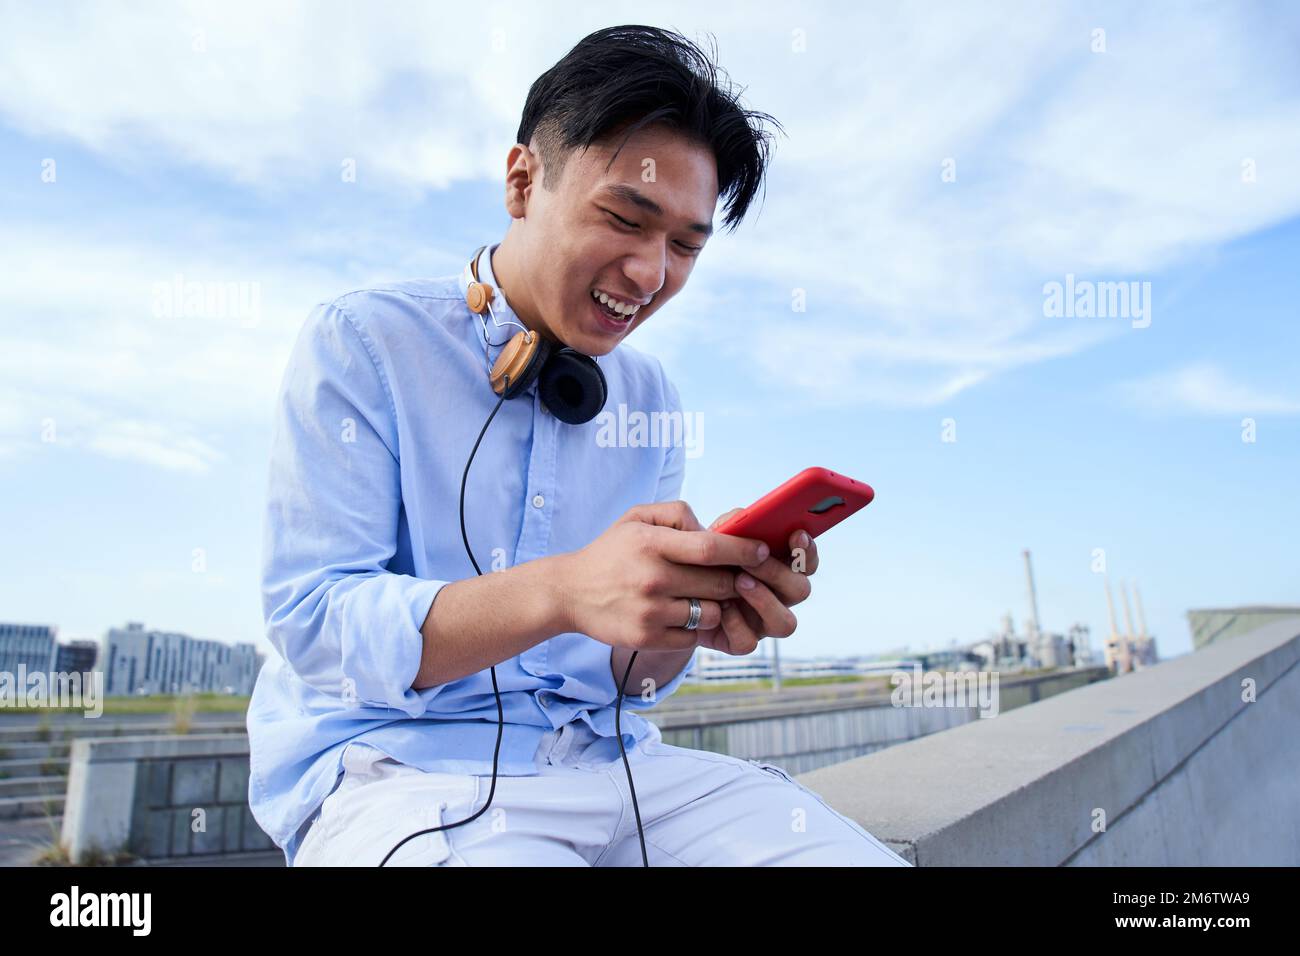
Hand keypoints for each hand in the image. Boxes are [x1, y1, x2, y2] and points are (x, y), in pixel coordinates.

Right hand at [557, 501, 768, 652]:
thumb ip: (678, 514)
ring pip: (710, 612)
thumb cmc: (612, 552)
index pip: (712, 547)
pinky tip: (681, 614)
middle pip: (719, 583)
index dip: (744, 550)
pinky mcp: (646, 638)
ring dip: (715, 605)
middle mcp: (652, 577)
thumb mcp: (637, 517)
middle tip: (737, 577)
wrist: (568, 592)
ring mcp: (649, 611)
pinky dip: (694, 627)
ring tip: (702, 596)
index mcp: (651, 543)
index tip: (762, 552)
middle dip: (735, 580)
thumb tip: (717, 530)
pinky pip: (692, 636)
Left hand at [690, 509, 818, 655]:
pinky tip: (719, 607)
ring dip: (765, 601)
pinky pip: (748, 642)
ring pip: (785, 623)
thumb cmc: (704, 560)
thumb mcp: (716, 537)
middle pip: (801, 590)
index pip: (807, 561)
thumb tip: (743, 517)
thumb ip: (733, 525)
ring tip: (739, 582)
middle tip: (751, 561)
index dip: (806, 550)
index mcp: (779, 569)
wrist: (677, 593)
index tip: (796, 534)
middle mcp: (778, 598)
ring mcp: (762, 623)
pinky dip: (735, 624)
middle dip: (777, 572)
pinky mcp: (739, 642)